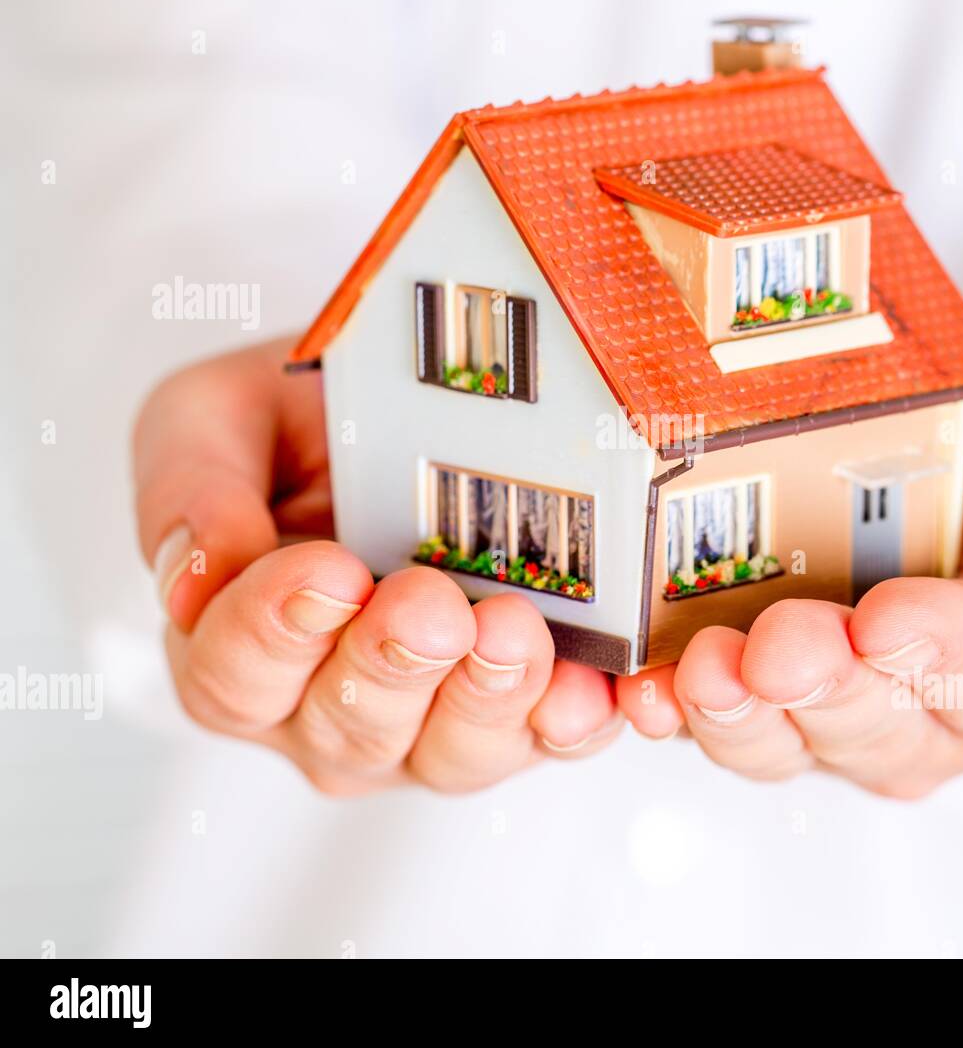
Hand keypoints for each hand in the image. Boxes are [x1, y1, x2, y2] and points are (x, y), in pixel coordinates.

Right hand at [133, 338, 621, 795]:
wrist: (417, 398)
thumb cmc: (309, 417)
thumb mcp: (219, 416)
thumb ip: (189, 486)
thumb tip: (192, 576)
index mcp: (239, 648)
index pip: (232, 674)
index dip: (274, 633)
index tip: (325, 571)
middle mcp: (328, 707)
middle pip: (348, 727)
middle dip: (392, 666)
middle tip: (429, 606)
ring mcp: (430, 720)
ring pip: (450, 750)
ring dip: (484, 697)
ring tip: (510, 632)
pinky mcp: (522, 709)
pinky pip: (549, 737)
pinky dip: (572, 719)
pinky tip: (588, 690)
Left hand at [612, 357, 962, 796]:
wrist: (938, 446)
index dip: (942, 650)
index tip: (889, 616)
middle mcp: (930, 721)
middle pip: (877, 728)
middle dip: (824, 688)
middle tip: (780, 645)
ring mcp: (834, 719)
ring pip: (786, 744)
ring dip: (738, 714)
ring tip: (701, 670)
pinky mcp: (756, 700)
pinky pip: (713, 721)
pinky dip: (670, 712)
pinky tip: (640, 691)